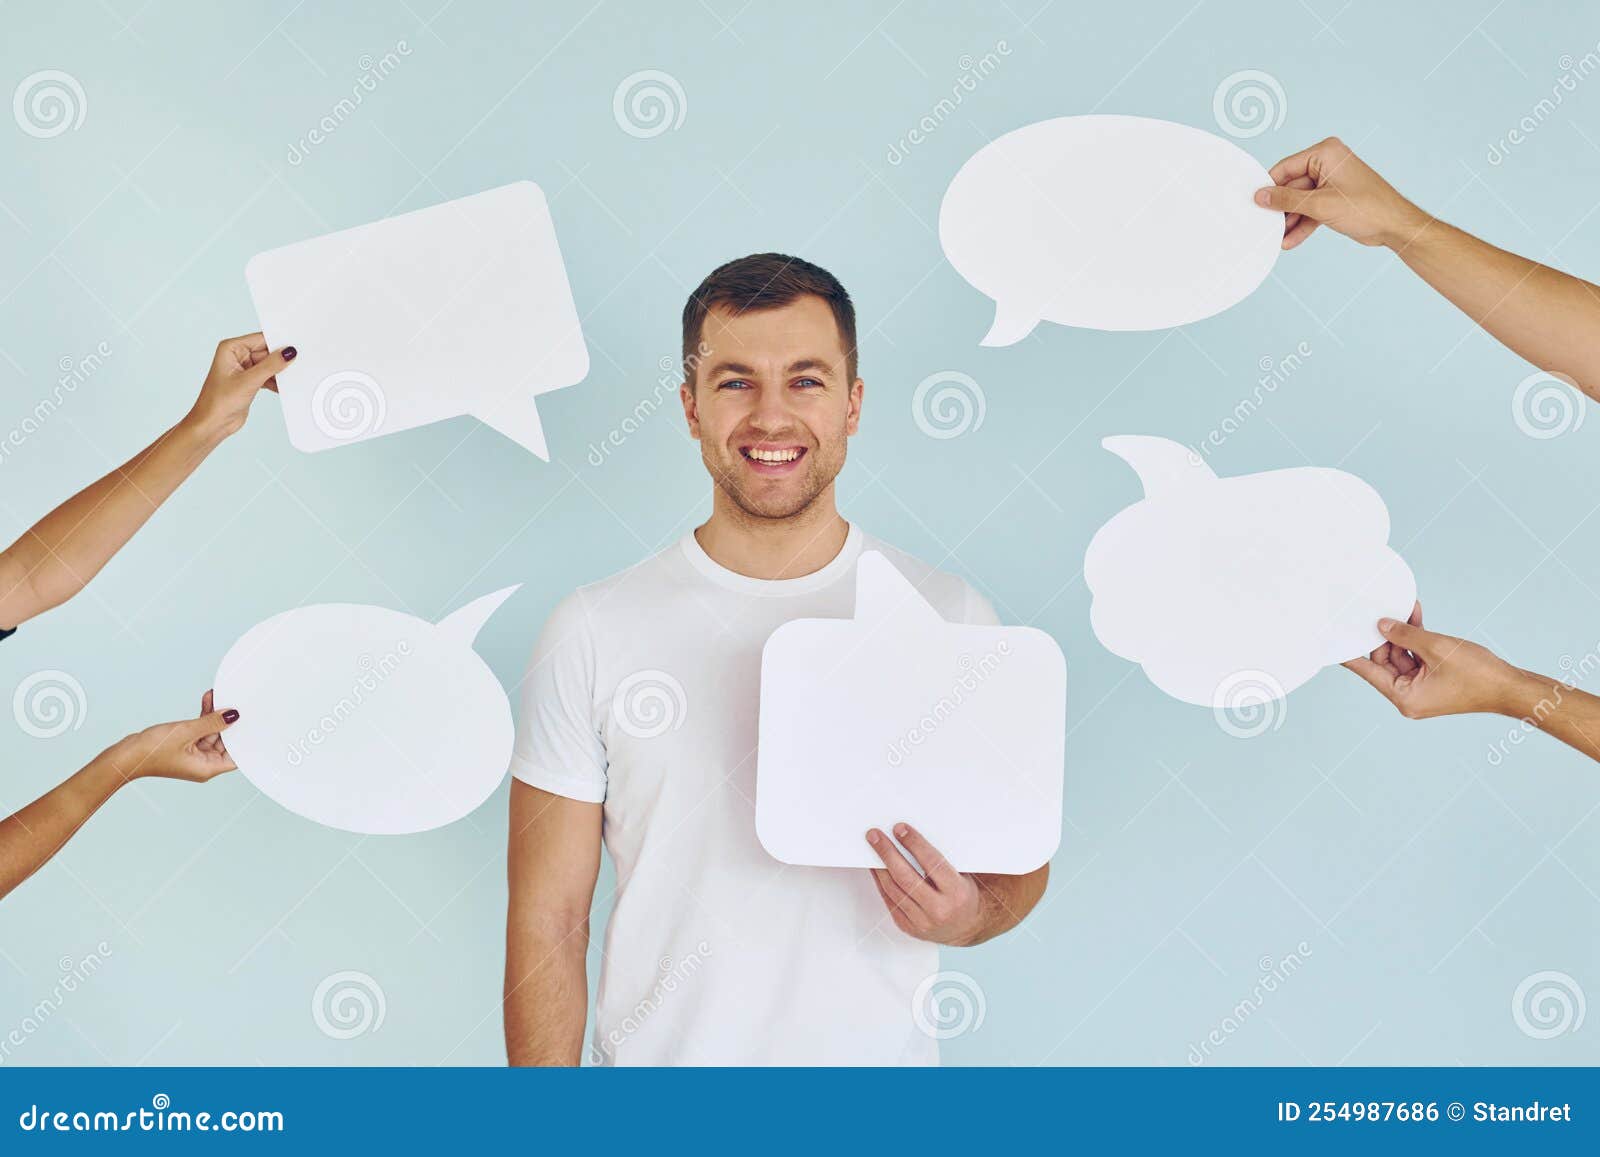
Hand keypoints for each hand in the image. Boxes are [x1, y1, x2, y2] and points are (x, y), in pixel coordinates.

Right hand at [105, 690, 239, 782]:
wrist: (125, 755)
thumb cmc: (152, 752)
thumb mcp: (187, 732)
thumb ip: (212, 723)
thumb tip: (232, 715)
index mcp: (208, 769)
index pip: (236, 756)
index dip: (244, 740)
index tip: (251, 723)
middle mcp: (203, 764)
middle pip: (225, 742)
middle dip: (228, 722)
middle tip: (233, 703)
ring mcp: (193, 755)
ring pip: (211, 733)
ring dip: (214, 716)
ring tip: (218, 696)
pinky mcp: (184, 746)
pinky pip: (200, 731)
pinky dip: (203, 717)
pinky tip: (208, 700)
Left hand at [184, 333, 295, 439]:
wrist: (213, 424)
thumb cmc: (218, 402)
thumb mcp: (248, 381)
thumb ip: (270, 366)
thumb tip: (287, 353)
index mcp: (231, 348)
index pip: (260, 339)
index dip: (277, 343)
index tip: (293, 348)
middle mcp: (237, 356)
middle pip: (267, 352)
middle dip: (279, 360)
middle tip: (292, 366)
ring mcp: (244, 369)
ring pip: (269, 365)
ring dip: (278, 372)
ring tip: (285, 379)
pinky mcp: (250, 381)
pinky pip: (268, 376)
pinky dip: (275, 381)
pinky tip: (281, 387)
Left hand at [866, 823, 982, 945]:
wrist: (966, 927)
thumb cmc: (962, 896)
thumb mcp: (961, 875)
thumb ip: (940, 860)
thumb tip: (911, 836)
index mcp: (957, 893)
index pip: (932, 863)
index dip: (914, 843)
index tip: (900, 829)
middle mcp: (939, 909)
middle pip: (906, 877)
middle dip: (887, 853)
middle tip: (875, 836)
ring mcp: (922, 922)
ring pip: (893, 889)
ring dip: (879, 866)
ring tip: (872, 848)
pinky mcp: (908, 927)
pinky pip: (889, 901)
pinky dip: (881, 882)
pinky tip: (877, 869)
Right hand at [1253, 137, 1427, 250]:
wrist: (1395, 226)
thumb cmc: (1367, 208)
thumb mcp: (1320, 205)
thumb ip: (1287, 200)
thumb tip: (1261, 196)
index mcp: (1326, 153)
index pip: (1286, 168)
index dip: (1270, 187)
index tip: (1255, 203)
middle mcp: (1328, 163)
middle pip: (1291, 186)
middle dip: (1281, 210)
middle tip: (1265, 226)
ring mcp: (1330, 181)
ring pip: (1300, 201)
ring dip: (1290, 221)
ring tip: (1279, 238)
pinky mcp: (1333, 198)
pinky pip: (1311, 210)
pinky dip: (1302, 224)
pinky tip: (1291, 240)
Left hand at [1343, 602, 1521, 718]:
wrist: (1511, 687)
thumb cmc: (1478, 674)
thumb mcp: (1436, 648)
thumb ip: (1405, 635)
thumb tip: (1382, 625)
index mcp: (1403, 697)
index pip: (1367, 671)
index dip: (1350, 654)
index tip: (1332, 640)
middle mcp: (1408, 696)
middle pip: (1384, 661)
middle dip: (1384, 636)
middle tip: (1378, 612)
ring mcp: (1421, 688)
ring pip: (1401, 655)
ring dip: (1402, 633)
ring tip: (1402, 609)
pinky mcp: (1433, 679)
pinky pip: (1417, 656)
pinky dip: (1416, 639)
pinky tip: (1413, 616)